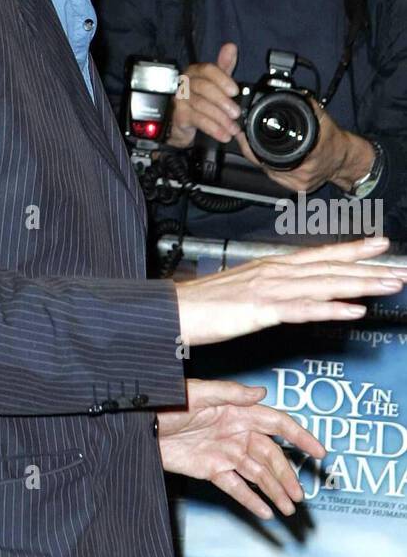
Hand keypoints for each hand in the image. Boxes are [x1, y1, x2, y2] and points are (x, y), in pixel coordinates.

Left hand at [157, 378, 323, 519]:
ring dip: (274, 490)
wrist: (140, 426)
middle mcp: (235, 432)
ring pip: (257, 474)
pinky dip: (251, 499)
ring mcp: (224, 452)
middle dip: (287, 475)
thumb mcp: (197, 393)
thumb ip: (230, 393)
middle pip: (270, 455)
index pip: (276, 424)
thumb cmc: (165, 402)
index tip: (320, 452)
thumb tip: (262, 393)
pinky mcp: (211, 469)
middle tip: (300, 496)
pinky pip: (236, 486)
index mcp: (237, 411)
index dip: (300, 436)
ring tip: (289, 508)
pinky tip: (265, 512)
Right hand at [169, 42, 240, 147]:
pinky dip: (213, 128)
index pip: (207, 69)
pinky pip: (197, 120)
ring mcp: (180, 99)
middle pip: (203, 87)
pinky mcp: (179, 115)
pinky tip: (223, 134)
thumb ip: (223, 66)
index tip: (235, 90)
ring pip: (201, 105)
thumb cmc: (199, 98)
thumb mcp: (214, 82)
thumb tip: (231, 47)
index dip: (221, 79)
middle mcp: (185, 83)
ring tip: (233, 128)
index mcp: (195, 72)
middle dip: (222, 101)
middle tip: (236, 112)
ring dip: (220, 118)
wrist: (182, 122)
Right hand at [175, 236, 404, 346]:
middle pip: (329, 268)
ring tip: (389, 284)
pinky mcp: (261, 310)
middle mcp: (274, 273)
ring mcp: (269, 290)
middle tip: (399, 269)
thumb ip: (271, 293)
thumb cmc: (202, 305)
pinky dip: (331, 308)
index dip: (352, 250)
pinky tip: (354, 311)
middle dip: (368, 268)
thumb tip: (293, 296)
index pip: (320, 256)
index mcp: (270, 268)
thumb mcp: (243, 293)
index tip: (380, 245)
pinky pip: (303, 310)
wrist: (173, 310)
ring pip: (324, 285)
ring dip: (361, 284)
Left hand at [236, 103, 374, 193]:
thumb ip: (305, 105)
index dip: (249, 144)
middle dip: (252, 150)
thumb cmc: (334, 139)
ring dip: (261, 159)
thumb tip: (288, 94)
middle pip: (264, 164)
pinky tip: (269, 157)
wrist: (345, 159)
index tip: (240, 134)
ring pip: (268, 172)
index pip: (267, 153)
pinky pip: (277, 178)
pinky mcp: (298, 189)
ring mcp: (299, 184)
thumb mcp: (321, 118)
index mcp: (306, 154)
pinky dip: (271, 167)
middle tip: (244, 136)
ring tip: (255, 145)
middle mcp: (301, 172)